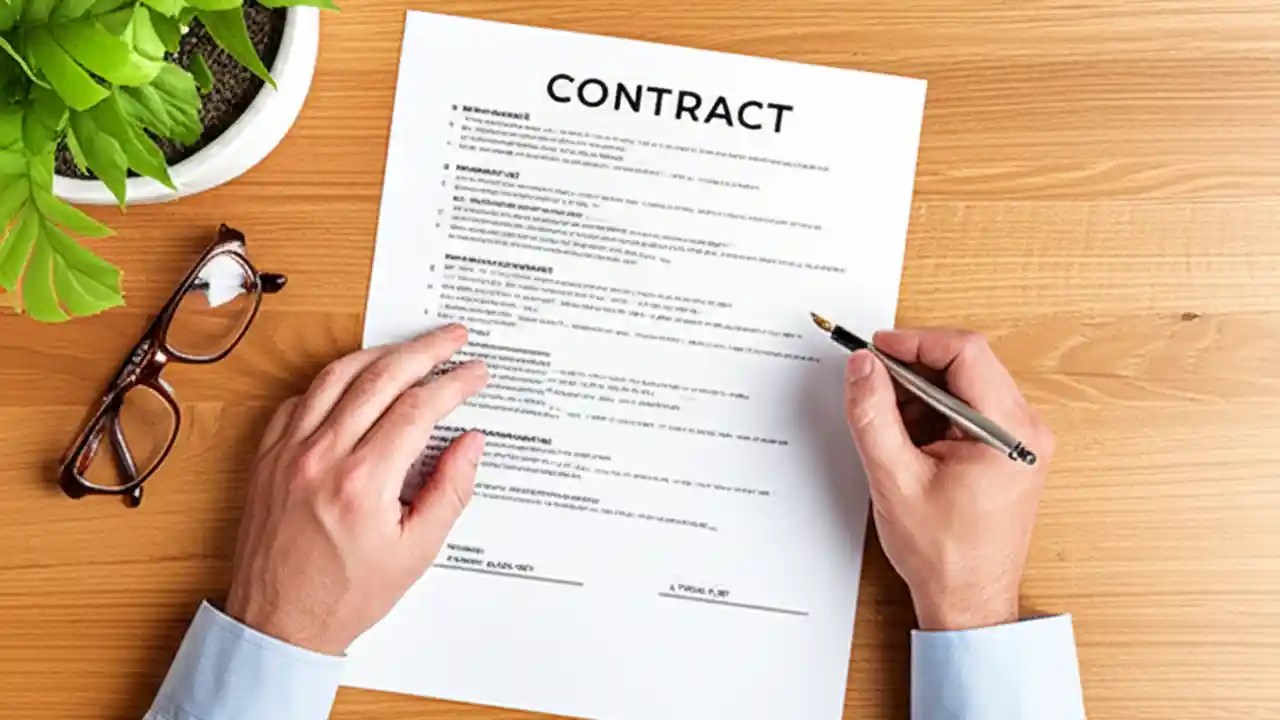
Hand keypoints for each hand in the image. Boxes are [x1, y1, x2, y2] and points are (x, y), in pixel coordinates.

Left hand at [225, 324, 488, 654]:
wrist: (278, 622)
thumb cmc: (344, 595)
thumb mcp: (416, 552)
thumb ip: (449, 491)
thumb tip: (470, 443)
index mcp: (362, 482)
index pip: (418, 408)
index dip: (453, 383)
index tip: (474, 374)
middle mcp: (321, 456)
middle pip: (380, 378)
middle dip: (424, 350)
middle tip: (453, 338)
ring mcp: (289, 451)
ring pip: (337, 376)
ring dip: (379, 354)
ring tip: (410, 347)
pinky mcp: (268, 455)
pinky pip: (301, 398)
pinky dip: (333, 379)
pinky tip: (355, 379)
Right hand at [843, 329, 1053, 630]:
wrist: (968, 601)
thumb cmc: (945, 556)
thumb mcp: (895, 479)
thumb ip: (873, 416)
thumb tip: (861, 368)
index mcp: (1010, 432)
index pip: (966, 353)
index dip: (915, 342)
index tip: (877, 349)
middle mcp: (1026, 430)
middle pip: (967, 364)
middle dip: (913, 369)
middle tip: (873, 384)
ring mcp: (1020, 440)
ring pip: (964, 385)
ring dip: (920, 393)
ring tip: (890, 428)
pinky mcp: (1007, 450)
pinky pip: (967, 408)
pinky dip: (932, 413)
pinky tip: (908, 441)